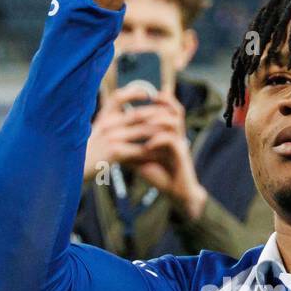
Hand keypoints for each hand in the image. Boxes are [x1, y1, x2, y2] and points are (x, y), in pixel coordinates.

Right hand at [83, 82, 165, 177]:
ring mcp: (110, 137)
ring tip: (173, 137)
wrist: (72, 172)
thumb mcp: (93, 136)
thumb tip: (121, 119)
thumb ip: (107, 126)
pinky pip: (140, 150)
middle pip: (137, 114)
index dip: (134, 92)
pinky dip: (153, 152)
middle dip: (156, 116)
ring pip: (142, 132)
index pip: (118, 97)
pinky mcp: (115, 151)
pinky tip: (163, 155)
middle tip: (172, 120)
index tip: (148, 93)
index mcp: (102, 118)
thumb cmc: (83, 156)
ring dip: (159, 135)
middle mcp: (106, 124)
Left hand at [127, 93, 206, 219]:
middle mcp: (177, 134)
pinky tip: (147, 146)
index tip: (140, 97)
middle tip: (134, 112)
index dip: (160, 98)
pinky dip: (158, 140)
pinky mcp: (181, 155)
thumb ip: (128, 148)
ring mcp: (180, 143)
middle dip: (154, 107)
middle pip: (174, 108)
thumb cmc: (158, 175)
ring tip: (141, 126)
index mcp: (169, 131)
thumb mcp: (139, 159)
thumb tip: (109, 143)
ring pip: (174, 120)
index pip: (168, 107)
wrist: (176, 192)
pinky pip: (171, 140)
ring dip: (157, 120)